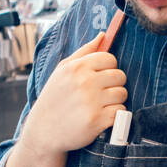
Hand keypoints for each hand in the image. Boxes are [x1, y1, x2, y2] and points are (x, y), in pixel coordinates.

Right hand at [23, 33, 126, 154]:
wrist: (44, 131)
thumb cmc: (55, 98)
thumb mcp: (62, 71)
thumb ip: (84, 51)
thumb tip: (103, 35)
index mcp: (77, 67)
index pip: (110, 58)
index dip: (109, 68)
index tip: (101, 77)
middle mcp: (85, 82)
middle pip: (120, 76)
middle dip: (114, 84)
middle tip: (102, 93)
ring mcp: (91, 102)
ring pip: (122, 94)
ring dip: (115, 100)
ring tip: (101, 105)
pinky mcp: (97, 120)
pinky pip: (121, 111)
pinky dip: (115, 115)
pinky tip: (102, 116)